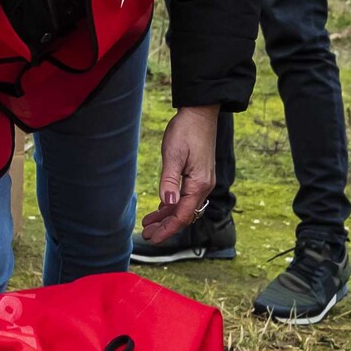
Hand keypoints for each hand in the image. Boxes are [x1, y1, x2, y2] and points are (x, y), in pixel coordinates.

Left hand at [143, 105, 218, 240]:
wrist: (200, 112)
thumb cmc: (186, 130)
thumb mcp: (173, 155)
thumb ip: (169, 180)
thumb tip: (167, 203)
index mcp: (199, 184)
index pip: (182, 215)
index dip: (167, 229)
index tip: (153, 238)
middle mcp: (204, 186)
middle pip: (184, 215)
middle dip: (165, 226)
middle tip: (146, 234)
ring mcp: (202, 181)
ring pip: (184, 207)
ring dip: (167, 216)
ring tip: (149, 224)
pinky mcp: (198, 175)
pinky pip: (185, 197)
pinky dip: (172, 204)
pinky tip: (161, 208)